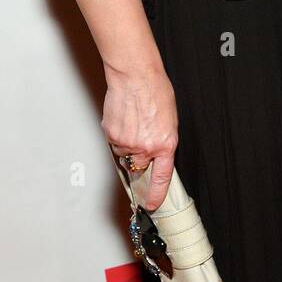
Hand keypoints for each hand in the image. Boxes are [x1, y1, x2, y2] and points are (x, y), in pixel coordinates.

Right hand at [103, 64, 177, 211]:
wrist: (136, 76)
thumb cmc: (156, 91)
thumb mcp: (170, 120)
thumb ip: (163, 141)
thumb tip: (155, 153)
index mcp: (165, 144)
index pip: (161, 178)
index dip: (156, 195)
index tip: (152, 205)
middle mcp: (145, 147)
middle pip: (139, 165)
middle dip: (139, 156)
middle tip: (140, 136)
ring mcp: (126, 142)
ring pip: (124, 152)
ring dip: (128, 143)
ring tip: (133, 121)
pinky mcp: (111, 134)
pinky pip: (114, 141)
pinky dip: (118, 133)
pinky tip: (124, 117)